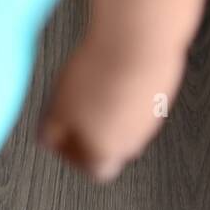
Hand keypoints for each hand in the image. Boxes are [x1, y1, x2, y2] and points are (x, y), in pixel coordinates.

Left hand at [40, 38, 186, 181]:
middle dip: (92, 132)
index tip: (65, 137)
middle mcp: (133, 141)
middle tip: (77, 112)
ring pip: (127, 123)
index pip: (93, 170)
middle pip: (113, 148)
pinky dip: (126, 91)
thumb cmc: (97, 76)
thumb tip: (47, 142)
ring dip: (109, 110)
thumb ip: (50, 133)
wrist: (137, 39)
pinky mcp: (163, 91)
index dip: (75, 155)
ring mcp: (152, 117)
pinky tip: (113, 73)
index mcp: (105, 153)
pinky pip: (141, 100)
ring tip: (94, 87)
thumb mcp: (56, 110)